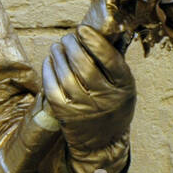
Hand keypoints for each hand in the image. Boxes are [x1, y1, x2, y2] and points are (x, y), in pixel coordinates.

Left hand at [42, 24, 135, 172]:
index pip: (110, 59)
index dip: (95, 41)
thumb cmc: (112, 105)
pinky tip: (49, 61)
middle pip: (84, 65)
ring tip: (57, 47)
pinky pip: (51, 87)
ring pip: (66, 75)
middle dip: (72, 46)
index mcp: (124, 86)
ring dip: (58, 56)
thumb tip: (98, 32)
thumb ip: (112, 63)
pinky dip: (48, 71)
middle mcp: (105, 98)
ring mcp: (83, 107)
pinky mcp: (64, 114)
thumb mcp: (123, 85)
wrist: (102, 143)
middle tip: (67, 38)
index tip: (82, 29)